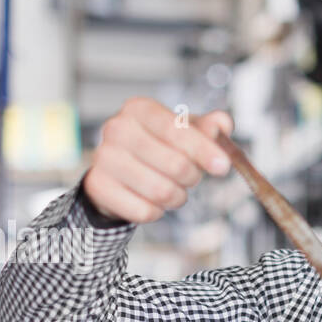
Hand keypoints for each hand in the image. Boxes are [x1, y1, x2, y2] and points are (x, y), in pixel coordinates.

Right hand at [82, 97, 233, 223]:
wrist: (117, 171)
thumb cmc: (156, 148)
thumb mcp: (184, 133)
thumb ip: (208, 128)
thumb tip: (222, 124)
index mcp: (140, 109)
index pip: (177, 130)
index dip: (204, 150)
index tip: (223, 166)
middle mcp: (117, 128)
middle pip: (175, 164)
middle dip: (193, 177)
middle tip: (191, 177)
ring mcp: (104, 157)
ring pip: (161, 191)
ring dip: (177, 197)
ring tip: (173, 190)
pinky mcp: (98, 186)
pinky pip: (144, 211)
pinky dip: (157, 212)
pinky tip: (152, 201)